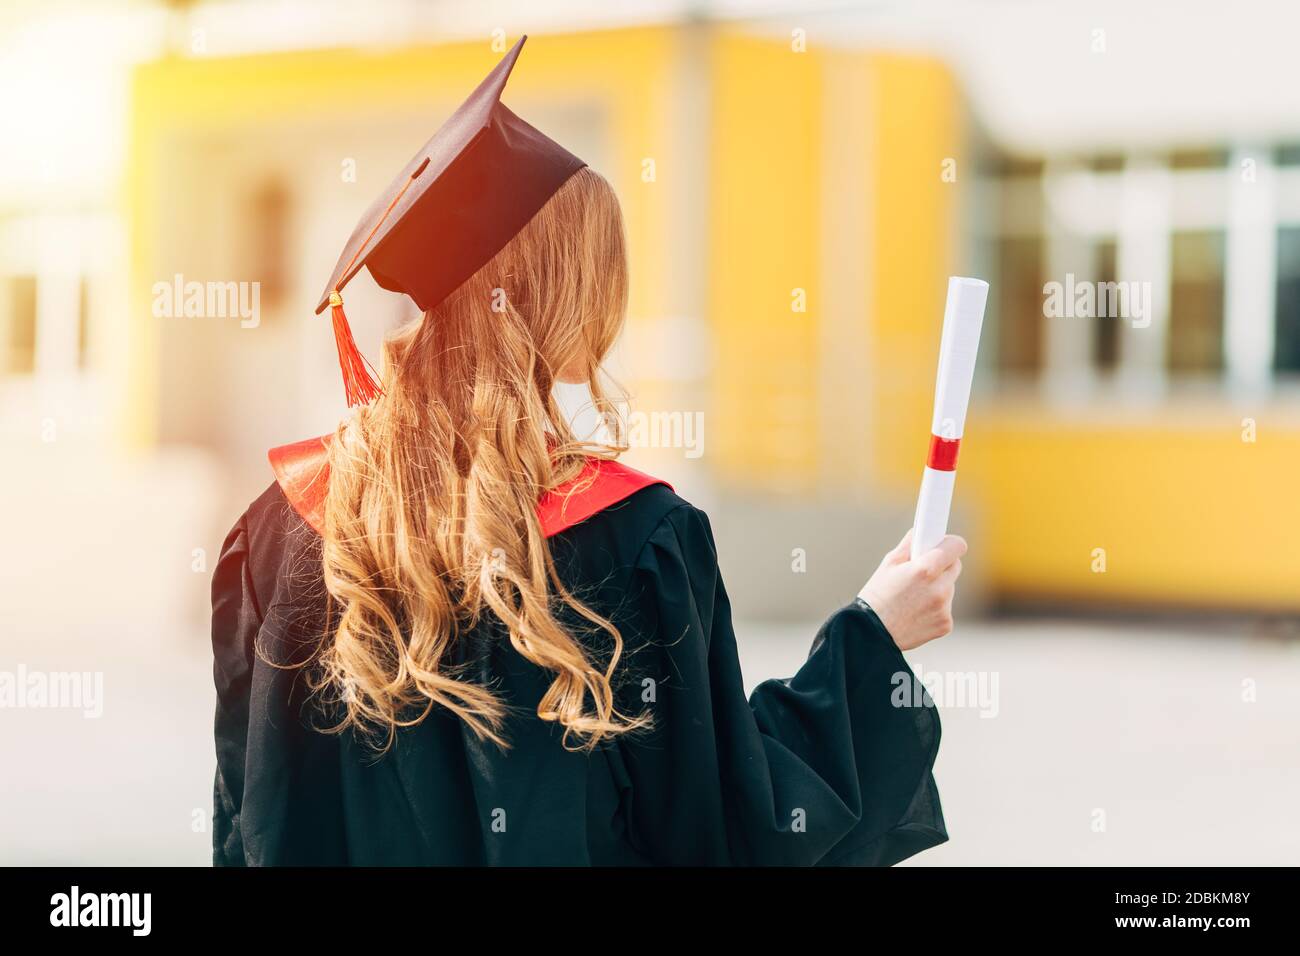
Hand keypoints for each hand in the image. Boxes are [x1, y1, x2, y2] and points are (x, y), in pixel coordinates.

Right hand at [858, 529, 965, 650]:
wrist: (871, 633)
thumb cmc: (877, 596)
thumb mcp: (889, 564)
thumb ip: (910, 544)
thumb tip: (922, 530)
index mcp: (925, 569)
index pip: (956, 546)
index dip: (950, 543)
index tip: (945, 544)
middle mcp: (939, 589)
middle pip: (955, 566)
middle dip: (942, 565)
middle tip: (923, 571)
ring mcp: (944, 608)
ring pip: (949, 588)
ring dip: (938, 587)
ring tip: (913, 597)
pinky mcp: (945, 624)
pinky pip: (946, 607)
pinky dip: (935, 607)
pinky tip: (916, 612)